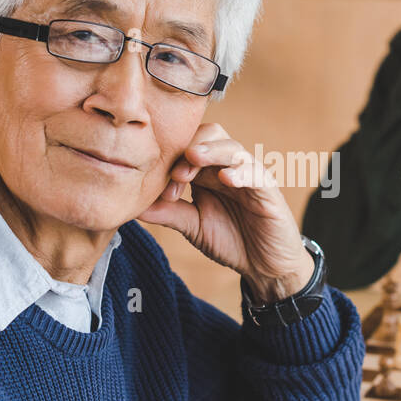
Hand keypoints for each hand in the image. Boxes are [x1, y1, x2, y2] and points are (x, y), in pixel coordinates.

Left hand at [138, 123, 314, 303]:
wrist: (265, 266)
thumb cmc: (232, 240)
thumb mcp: (193, 225)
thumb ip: (167, 212)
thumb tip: (132, 205)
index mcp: (207, 173)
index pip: (188, 146)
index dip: (171, 160)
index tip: (160, 188)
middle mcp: (228, 167)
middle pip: (211, 135)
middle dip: (190, 147)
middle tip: (177, 173)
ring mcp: (249, 175)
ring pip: (232, 148)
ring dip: (212, 151)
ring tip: (194, 159)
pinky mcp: (268, 189)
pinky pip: (256, 172)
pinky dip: (241, 171)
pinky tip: (227, 178)